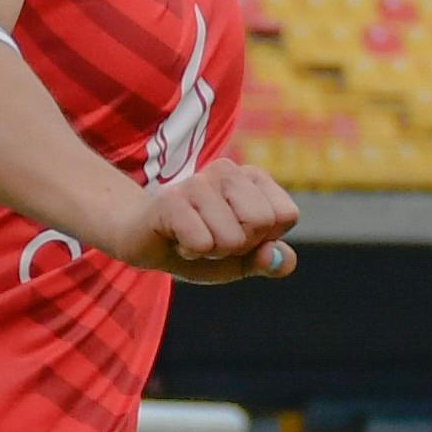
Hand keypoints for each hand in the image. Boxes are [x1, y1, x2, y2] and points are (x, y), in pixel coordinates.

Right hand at [111, 159, 298, 285]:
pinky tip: (176, 240)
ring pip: (232, 238)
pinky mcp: (171, 200)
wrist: (145, 243)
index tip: (238, 235)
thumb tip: (279, 258)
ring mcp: (198, 182)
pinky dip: (190, 253)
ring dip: (211, 251)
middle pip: (261, 223)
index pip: (286, 216)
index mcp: (252, 177)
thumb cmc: (198, 246)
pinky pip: (202, 243)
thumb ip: (269, 261)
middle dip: (238, 246)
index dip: (263, 239)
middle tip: (213, 238)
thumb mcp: (241, 260)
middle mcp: (228, 170)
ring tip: (193, 238)